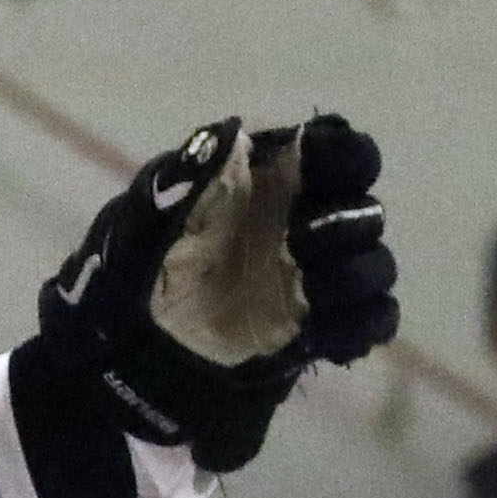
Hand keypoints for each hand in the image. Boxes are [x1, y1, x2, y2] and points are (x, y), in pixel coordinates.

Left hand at [38, 115, 397, 470]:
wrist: (121, 366)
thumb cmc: (124, 283)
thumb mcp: (135, 225)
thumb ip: (181, 178)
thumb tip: (233, 131)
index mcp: (267, 185)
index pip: (336, 151)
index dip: (343, 155)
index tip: (320, 171)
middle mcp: (301, 225)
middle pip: (365, 210)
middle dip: (344, 224)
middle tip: (297, 246)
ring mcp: (314, 281)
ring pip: (375, 266)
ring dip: (353, 277)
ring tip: (307, 297)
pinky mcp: (318, 332)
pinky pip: (372, 321)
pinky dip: (361, 327)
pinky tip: (323, 337)